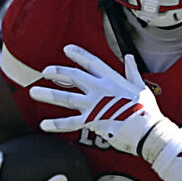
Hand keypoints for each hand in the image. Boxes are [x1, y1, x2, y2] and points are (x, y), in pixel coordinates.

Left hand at [34, 46, 172, 159]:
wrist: (148, 131)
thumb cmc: (148, 110)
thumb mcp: (141, 86)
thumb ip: (132, 71)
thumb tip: (128, 57)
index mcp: (112, 79)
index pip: (91, 62)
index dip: (78, 54)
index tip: (66, 49)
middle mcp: (99, 89)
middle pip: (73, 76)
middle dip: (57, 72)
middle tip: (45, 71)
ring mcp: (93, 105)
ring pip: (65, 97)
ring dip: (47, 94)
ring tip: (33, 92)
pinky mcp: (91, 121)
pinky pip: (69, 123)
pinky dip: (56, 124)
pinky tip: (43, 125)